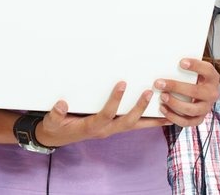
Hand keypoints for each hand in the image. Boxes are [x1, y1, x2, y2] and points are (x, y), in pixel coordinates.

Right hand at [34, 82, 170, 147]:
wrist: (57, 136)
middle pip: (127, 122)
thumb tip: (61, 104)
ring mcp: (111, 129)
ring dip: (151, 119)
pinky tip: (161, 116)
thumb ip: (56, 113)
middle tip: (149, 92)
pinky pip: (133, 125)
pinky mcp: (113, 126)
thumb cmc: (56, 126)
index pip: (106, 114)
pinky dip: (148, 122)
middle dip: (139, 108)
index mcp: (91, 127)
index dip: (114, 101)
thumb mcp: (52, 121)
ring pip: (134, 126)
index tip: (121, 84)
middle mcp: (105, 130)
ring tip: (168, 112)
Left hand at [153, 58, 219, 126]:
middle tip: (159, 83)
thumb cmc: (193, 77)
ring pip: (191, 109)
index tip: (181, 62)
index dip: (195, 66)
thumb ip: (184, 66)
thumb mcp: (193, 69)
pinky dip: (174, 117)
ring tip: (162, 97)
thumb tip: (165, 59)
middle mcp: (212, 94)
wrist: (202, 92)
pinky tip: (163, 109)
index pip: (207, 70)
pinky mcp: (199, 119)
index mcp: (212, 77)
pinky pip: (187, 122)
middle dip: (176, 87)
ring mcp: (206, 108)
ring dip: (174, 103)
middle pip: (195, 92)